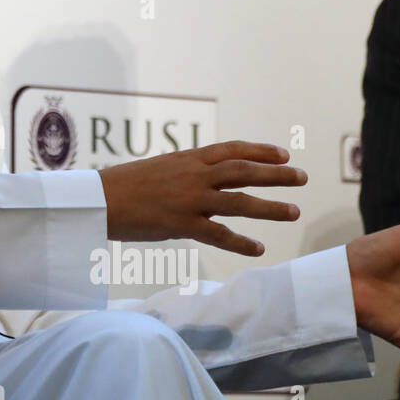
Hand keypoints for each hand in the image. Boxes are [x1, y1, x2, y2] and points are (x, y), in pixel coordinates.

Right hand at [97, 140, 304, 255]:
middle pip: (244, 171)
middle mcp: (193, 175)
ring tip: (293, 212)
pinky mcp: (181, 224)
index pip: (232, 150)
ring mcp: (189, 200)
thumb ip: (185, 171)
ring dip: (270, 207)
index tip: (284, 154)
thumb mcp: (159, 168)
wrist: (98, 199)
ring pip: (239, 201)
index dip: (260, 151)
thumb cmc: (123, 184)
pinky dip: (241, 242)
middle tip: (301, 178)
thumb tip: (205, 175)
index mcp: (188, 158)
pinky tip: (259, 249)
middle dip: (276, 174)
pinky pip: (218, 235)